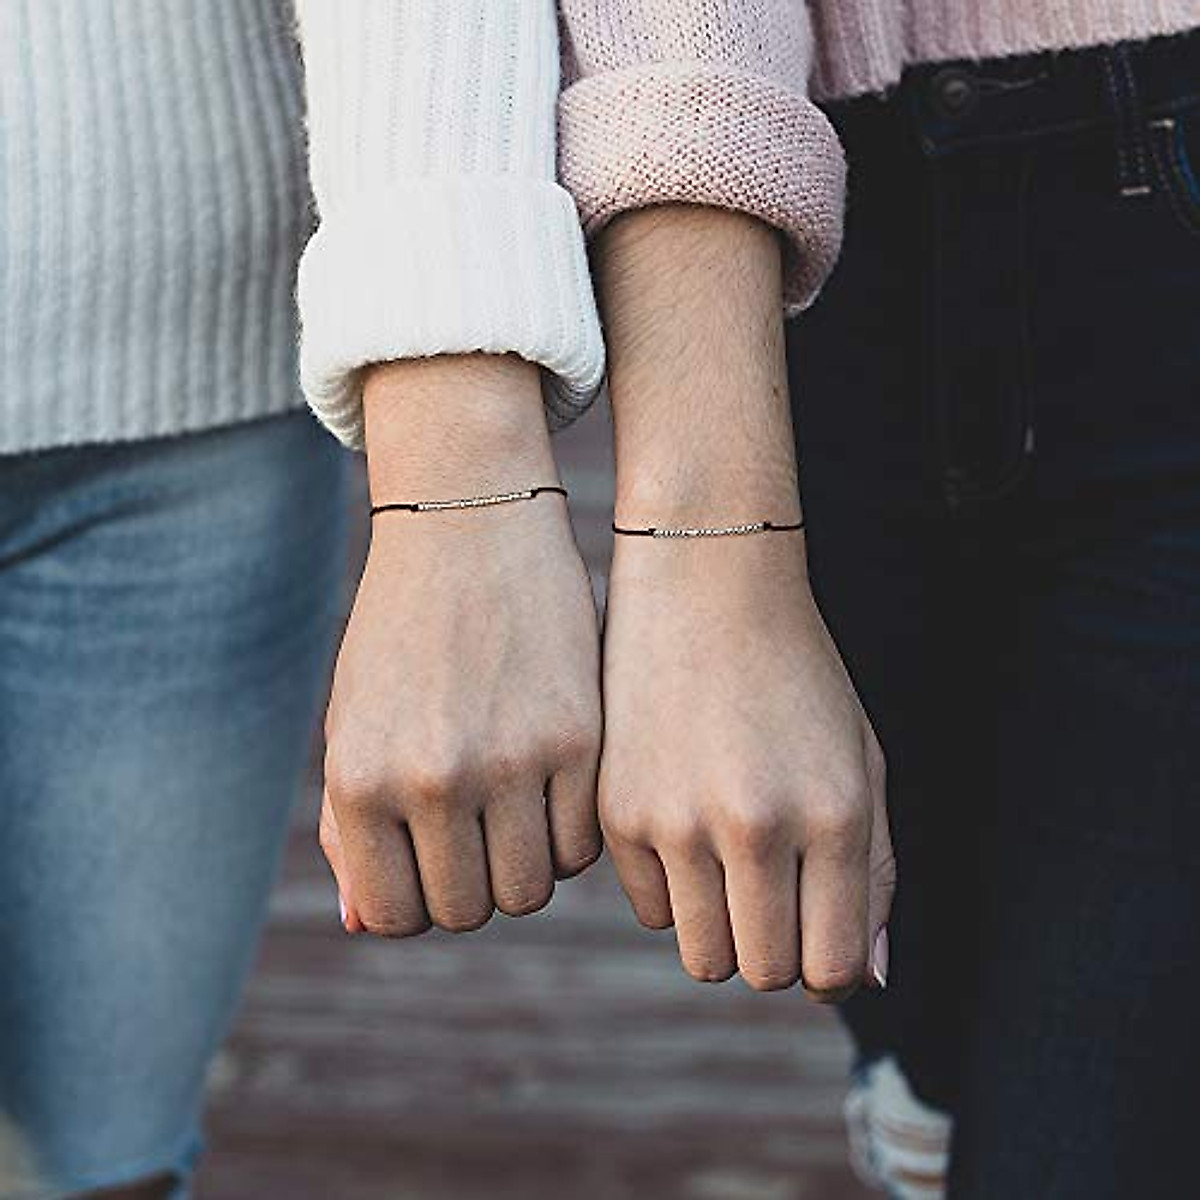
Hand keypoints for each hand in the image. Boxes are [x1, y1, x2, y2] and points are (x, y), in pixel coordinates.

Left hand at [320, 356, 602, 935]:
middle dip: (471, 887)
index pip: (388, 913)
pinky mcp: (578, 736)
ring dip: (524, 869)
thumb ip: (349, 827)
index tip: (430, 869)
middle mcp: (430, 780)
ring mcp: (509, 760)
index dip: (412, 903)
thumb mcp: (354, 724)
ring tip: (518, 816)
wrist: (469, 527)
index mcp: (360, 781)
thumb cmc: (400, 634)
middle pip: (464, 909)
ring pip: (530, 890)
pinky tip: (555, 791)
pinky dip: (570, 837)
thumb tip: (358, 924)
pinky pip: (583, 845)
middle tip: (479, 837)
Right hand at [599, 532, 893, 996]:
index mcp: (832, 814)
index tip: (820, 939)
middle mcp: (755, 825)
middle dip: (776, 953)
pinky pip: (652, 908)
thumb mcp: (859, 761)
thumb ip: (875, 871)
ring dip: (724, 929)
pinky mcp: (620, 812)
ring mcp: (678, 820)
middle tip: (775, 899)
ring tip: (731, 864)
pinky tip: (686, 824)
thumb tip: (869, 978)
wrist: (703, 586)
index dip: (831, 968)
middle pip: (763, 971)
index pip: (833, 964)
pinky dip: (674, 889)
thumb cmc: (797, 677)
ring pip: (703, 955)